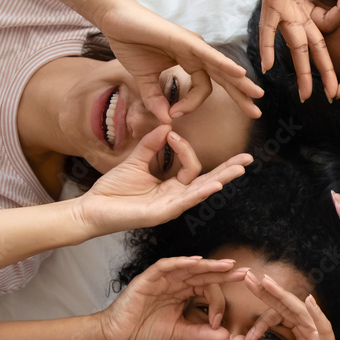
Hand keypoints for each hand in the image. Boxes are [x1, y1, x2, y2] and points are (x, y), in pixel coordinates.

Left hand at [73, 125, 251, 235]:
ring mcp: (171, 207)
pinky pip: (185, 201)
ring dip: (222, 178)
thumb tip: (166, 126)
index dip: (184, 147)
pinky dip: (201, 192)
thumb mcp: (135, 161)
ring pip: (202, 191)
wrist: (91, 209)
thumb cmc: (112, 190)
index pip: (191, 166)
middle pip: (208, 181)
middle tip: (248, 158)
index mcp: (171, 186)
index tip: (170, 132)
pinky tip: (215, 185)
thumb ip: (151, 146)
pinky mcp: (161, 214)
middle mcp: (176, 197)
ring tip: (240, 168)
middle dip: (228, 169)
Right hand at [97, 0, 262, 121]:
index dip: (190, 106)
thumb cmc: (131, 44)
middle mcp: (197, 54)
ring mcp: (194, 46)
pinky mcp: (187, 40)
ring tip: (257, 95)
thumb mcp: (144, 80)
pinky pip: (209, 56)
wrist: (116, 22)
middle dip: (241, 96)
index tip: (173, 114)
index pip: (201, 90)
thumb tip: (165, 120)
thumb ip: (155, 99)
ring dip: (241, 83)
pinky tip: (239, 73)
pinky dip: (224, 65)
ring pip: (222, 68)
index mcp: (189, 62)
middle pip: (224, 79)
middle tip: (256, 112)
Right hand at [98, 257, 246, 339]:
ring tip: (227, 265)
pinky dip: (180, 263)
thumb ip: (201, 332)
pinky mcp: (148, 278)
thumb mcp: (179, 331)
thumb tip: (226, 335)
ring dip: (208, 265)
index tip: (221, 319)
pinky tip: (195, 262)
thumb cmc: (145, 329)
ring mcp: (163, 278)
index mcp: (183, 292)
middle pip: (203, 274)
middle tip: (244, 272)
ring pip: (189, 267)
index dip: (218, 300)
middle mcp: (175, 282)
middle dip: (224, 273)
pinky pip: (166, 266)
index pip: (207, 288)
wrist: (118, 333)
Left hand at [231, 275, 339, 339]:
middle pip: (286, 307)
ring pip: (301, 312)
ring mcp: (320, 337)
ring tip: (267, 283)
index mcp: (298, 333)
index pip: (277, 316)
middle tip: (248, 277)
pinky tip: (309, 301)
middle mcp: (309, 330)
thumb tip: (236, 339)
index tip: (244, 334)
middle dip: (267, 292)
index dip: (259, 320)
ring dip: (284, 296)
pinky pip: (324, 328)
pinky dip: (317, 314)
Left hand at [237, 0, 339, 100]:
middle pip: (312, 47)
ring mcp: (281, 8)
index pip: (330, 21)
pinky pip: (268, 25)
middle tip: (334, 95)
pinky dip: (268, 45)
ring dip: (301, 69)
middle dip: (322, 72)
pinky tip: (268, 66)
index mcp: (305, 6)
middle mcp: (293, 12)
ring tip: (306, 94)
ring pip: (295, 44)